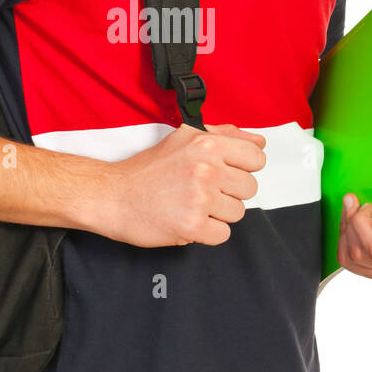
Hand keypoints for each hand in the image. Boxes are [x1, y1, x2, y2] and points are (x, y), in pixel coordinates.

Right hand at [100, 122, 266, 247]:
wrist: (112, 196)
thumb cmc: (146, 169)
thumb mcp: (184, 139)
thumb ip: (225, 136)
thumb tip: (259, 141)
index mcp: (207, 144)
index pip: (256, 157)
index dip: (244, 168)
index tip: (226, 173)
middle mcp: (206, 169)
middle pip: (249, 188)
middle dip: (229, 192)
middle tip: (203, 191)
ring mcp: (199, 198)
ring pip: (238, 212)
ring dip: (218, 214)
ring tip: (192, 205)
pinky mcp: (192, 226)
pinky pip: (223, 234)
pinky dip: (208, 233)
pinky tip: (189, 221)